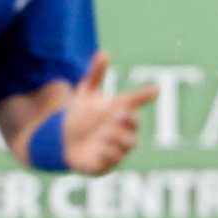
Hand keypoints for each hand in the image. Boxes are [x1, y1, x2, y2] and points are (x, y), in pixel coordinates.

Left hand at [62, 52, 160, 174]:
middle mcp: (121, 130)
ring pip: (127, 144)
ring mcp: (115, 147)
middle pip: (134, 126)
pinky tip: (98, 149)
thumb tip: (104, 53)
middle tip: (117, 116)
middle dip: (129, 121)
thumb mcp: (86, 93)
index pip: (136, 102)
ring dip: (117, 138)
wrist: (62, 140)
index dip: (145, 95)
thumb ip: (96, 75)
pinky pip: (113, 162)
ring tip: (103, 135)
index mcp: (119, 111)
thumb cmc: (80, 116)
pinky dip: (108, 155)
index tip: (155, 89)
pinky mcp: (105, 164)